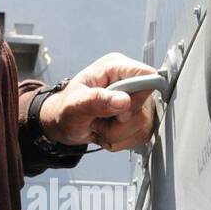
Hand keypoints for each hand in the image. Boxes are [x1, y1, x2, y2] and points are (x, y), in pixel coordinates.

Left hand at [39, 53, 158, 151]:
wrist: (63, 124)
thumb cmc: (65, 110)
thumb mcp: (74, 105)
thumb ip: (97, 101)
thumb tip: (123, 100)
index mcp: (115, 68)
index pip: (147, 76)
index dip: (137, 97)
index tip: (119, 111)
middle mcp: (129, 81)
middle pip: (145, 108)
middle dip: (120, 123)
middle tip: (98, 121)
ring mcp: (136, 101)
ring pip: (143, 126)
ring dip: (117, 135)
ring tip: (100, 126)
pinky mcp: (139, 118)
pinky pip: (140, 136)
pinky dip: (121, 141)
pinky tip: (107, 132)